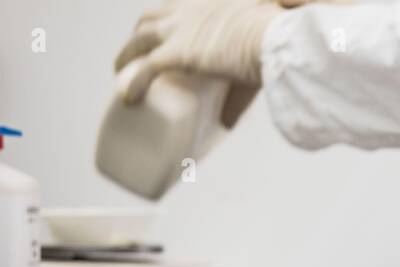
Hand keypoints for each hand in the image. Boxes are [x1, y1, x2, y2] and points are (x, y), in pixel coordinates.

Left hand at [115, 0, 284, 102]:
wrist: (278, 36)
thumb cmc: (278, 39)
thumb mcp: (260, 56)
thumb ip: (242, 89)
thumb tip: (227, 122)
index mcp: (212, 2)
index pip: (181, 7)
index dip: (171, 20)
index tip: (168, 35)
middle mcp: (192, 7)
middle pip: (154, 15)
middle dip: (142, 33)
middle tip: (139, 53)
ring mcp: (182, 28)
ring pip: (141, 36)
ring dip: (128, 52)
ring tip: (121, 70)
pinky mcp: (179, 51)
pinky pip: (146, 67)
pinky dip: (135, 81)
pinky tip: (128, 97)